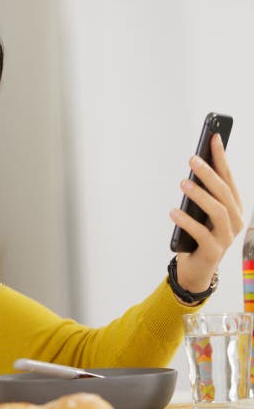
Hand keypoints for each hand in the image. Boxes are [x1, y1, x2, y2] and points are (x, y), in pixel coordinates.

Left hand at [169, 133, 244, 292]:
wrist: (196, 270)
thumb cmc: (197, 236)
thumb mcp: (200, 213)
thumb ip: (202, 195)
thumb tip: (194, 167)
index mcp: (234, 207)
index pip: (229, 178)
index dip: (221, 158)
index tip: (213, 138)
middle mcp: (235, 220)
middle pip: (224, 192)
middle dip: (209, 173)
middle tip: (192, 159)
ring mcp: (226, 237)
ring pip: (217, 210)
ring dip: (199, 195)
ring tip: (182, 183)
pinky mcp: (213, 251)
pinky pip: (200, 232)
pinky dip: (186, 221)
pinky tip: (173, 211)